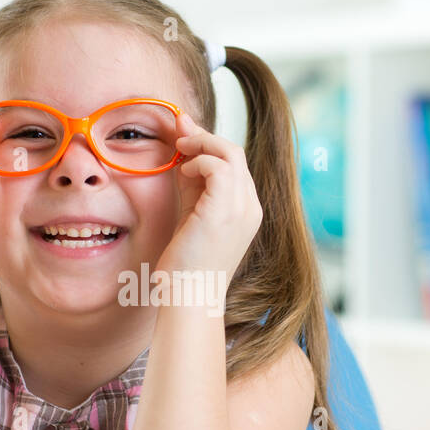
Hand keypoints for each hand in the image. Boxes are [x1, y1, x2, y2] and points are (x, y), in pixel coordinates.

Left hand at [156, 112, 262, 278]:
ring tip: (179, 150)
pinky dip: (199, 161)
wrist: (189, 297)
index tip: (185, 136)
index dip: (209, 146)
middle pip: (235, 154)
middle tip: (179, 132)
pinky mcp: (225, 211)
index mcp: (246, 210)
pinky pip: (219, 167)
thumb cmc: (187, 264)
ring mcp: (242, 209)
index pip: (234, 165)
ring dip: (201, 144)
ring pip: (230, 153)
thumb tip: (182, 148)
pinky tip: (184, 171)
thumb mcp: (191, 214)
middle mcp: (250, 208)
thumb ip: (190, 183)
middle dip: (205, 137)